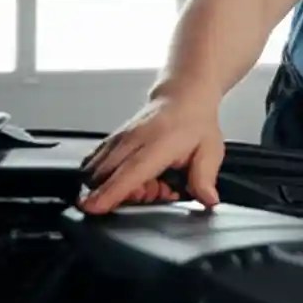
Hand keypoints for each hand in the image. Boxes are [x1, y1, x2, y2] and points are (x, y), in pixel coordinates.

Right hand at [78, 86, 224, 214]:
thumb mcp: (210, 151)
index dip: (110, 192)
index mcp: (157, 144)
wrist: (183, 95)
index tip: (93, 207)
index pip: (129, 173)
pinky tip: (135, 176)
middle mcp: (132, 141)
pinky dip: (110, 178)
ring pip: (98, 172)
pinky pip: (97, 165)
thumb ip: (205, 179)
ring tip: (148, 183)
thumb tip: (208, 201)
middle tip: (152, 192)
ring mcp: (118, 139)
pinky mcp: (112, 141)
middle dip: (118, 197)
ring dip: (115, 187)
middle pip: (106, 176)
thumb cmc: (195, 122)